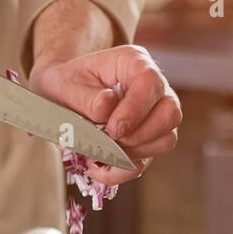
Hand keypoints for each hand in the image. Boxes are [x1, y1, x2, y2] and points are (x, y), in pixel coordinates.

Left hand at [29, 45, 181, 185]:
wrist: (62, 95)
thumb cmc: (66, 84)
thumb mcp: (65, 85)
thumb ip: (86, 97)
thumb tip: (108, 107)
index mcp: (134, 63)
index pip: (151, 83)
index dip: (135, 110)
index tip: (113, 129)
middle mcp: (153, 89)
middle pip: (170, 114)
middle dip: (140, 136)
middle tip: (110, 140)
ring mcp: (154, 116)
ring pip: (165, 140)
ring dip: (132, 153)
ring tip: (100, 152)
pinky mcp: (146, 140)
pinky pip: (147, 160)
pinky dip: (123, 170)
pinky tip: (98, 166)